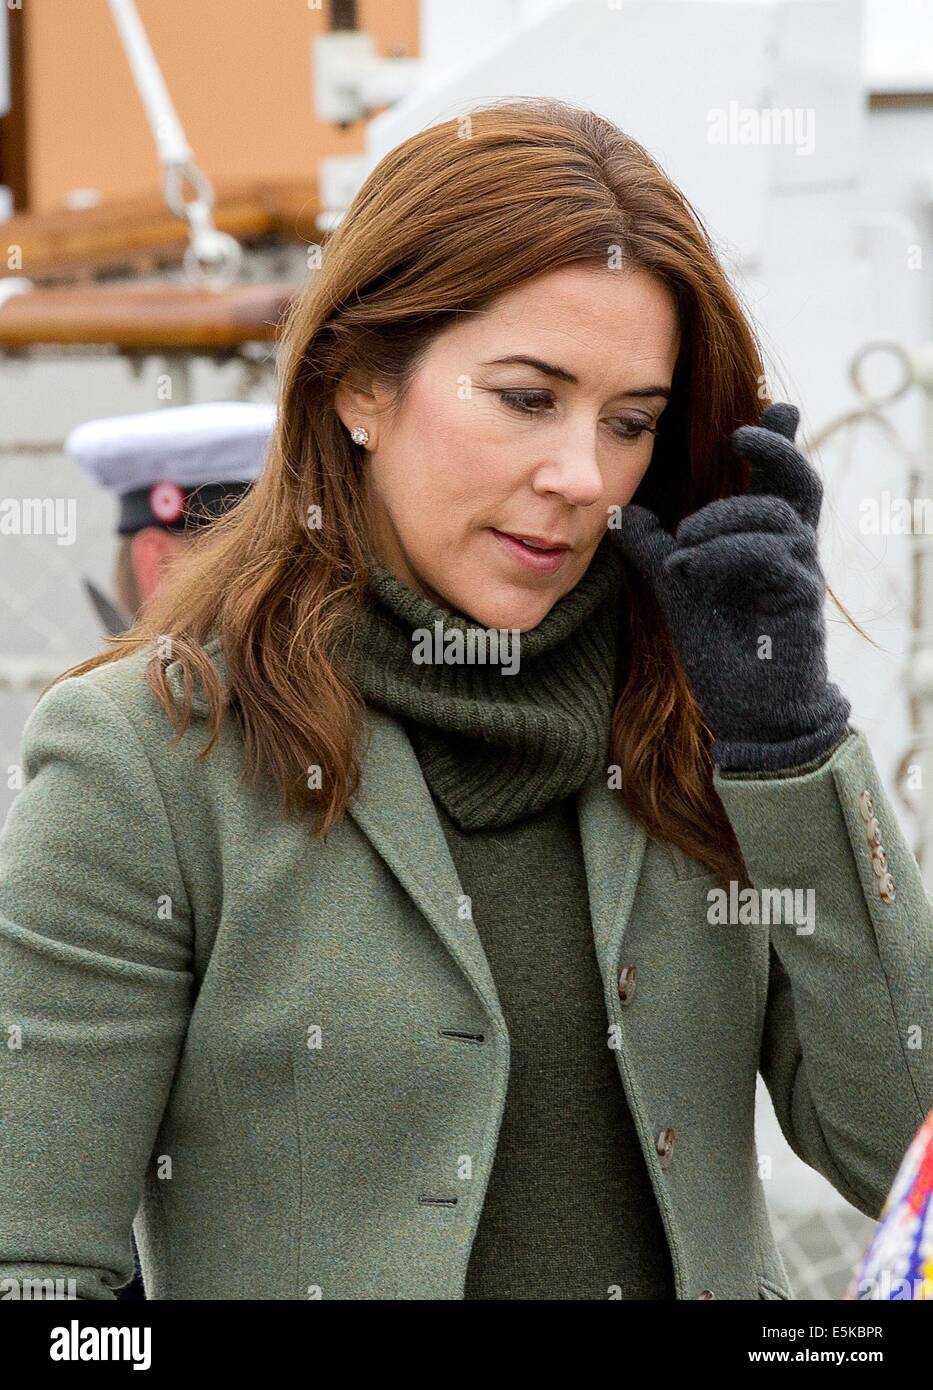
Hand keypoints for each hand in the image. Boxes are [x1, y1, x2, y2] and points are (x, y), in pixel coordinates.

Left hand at [609, 402, 850, 771]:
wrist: (749, 709)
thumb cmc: (721, 645)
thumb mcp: (676, 587)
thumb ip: (654, 546)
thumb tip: (621, 510)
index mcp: (765, 537)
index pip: (775, 477)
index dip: (776, 438)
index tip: (769, 404)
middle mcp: (791, 547)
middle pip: (798, 480)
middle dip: (776, 448)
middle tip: (744, 433)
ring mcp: (800, 572)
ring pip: (774, 515)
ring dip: (721, 519)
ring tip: (681, 547)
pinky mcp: (798, 600)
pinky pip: (771, 555)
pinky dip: (725, 553)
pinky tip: (687, 567)